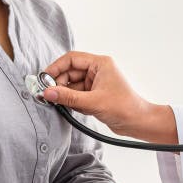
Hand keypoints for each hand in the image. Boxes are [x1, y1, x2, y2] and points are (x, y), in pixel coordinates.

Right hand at [43, 51, 177, 143]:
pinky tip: (68, 108)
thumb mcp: (92, 102)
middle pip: (69, 72)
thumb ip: (68, 97)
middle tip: (48, 95)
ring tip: (58, 103)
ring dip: (64, 94)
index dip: (56, 67)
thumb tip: (47, 93)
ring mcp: (95, 83)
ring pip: (72, 85)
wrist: (138, 123)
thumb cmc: (123, 107)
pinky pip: (76, 95)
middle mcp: (97, 71)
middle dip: (58, 83)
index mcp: (100, 64)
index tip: (44, 79)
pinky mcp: (94, 95)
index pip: (71, 59)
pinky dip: (71, 101)